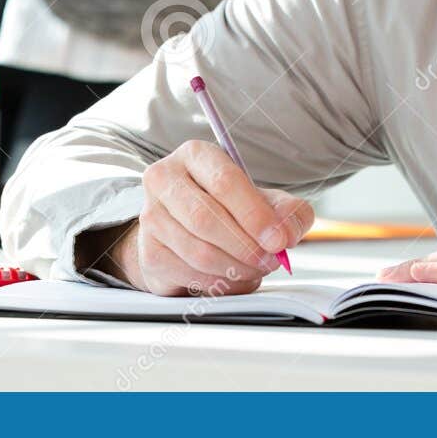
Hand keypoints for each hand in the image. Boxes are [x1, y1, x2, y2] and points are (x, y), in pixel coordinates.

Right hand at [102, 140, 313, 296]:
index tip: (279, 239)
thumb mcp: (263, 201)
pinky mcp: (148, 251)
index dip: (255, 214)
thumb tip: (288, 232)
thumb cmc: (227, 208)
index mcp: (195, 155)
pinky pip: (188, 273)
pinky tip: (232, 276)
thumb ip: (287, 211)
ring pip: (198, 251)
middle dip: (246, 246)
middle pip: (206, 218)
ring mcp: (151, 215)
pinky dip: (218, 282)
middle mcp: (165, 179)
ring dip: (235, 268)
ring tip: (256, 268)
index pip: (224, 181)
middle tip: (271, 260)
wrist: (187, 228)